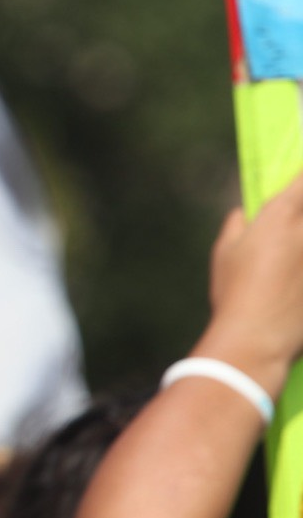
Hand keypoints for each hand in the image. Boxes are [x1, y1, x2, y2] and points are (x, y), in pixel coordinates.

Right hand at [194, 172, 302, 393]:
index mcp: (278, 218)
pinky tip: (298, 272)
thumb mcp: (223, 254)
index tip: (301, 180)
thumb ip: (236, 225)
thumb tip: (243, 212)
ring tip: (293, 256)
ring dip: (301, 240)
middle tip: (293, 225)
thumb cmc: (233, 294)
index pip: (302, 181)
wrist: (258, 337)